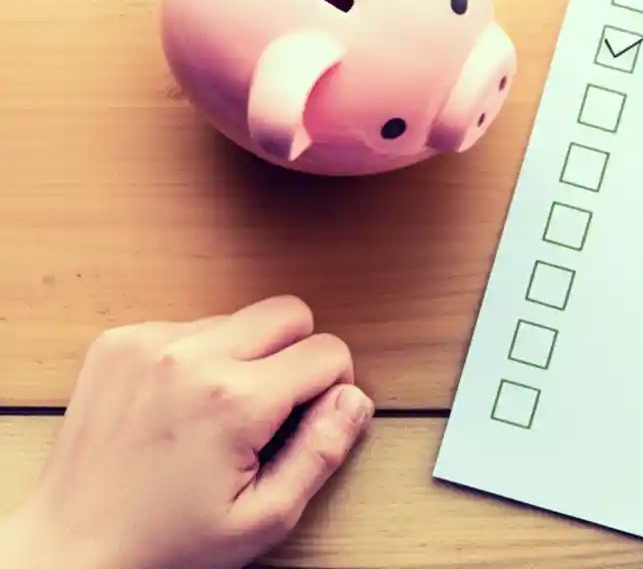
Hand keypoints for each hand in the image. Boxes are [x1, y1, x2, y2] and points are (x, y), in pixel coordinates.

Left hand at [0, 296, 372, 568]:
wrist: (72, 549)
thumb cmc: (164, 544)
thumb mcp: (263, 518)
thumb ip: (322, 453)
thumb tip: (354, 400)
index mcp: (235, 401)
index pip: (327, 350)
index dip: (333, 386)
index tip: (308, 419)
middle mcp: (192, 358)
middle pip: (289, 313)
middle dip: (298, 354)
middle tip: (275, 408)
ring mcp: (150, 345)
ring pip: (239, 318)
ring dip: (245, 355)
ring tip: (220, 413)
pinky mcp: (120, 344)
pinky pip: (190, 325)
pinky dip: (199, 356)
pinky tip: (184, 403)